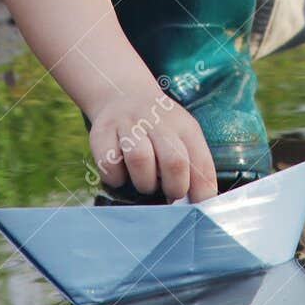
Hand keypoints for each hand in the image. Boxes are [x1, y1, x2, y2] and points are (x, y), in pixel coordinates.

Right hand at [87, 68, 218, 202]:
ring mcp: (129, 124)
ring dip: (144, 182)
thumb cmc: (159, 130)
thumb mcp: (182, 137)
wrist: (122, 94)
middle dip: (174, 188)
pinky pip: (109, 164)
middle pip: (174, 162)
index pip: (202, 164)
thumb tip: (195, 205)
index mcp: (185, 127)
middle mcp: (158, 121)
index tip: (196, 210)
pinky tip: (121, 172)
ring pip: (140, 160)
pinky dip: (116, 177)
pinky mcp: (102, 132)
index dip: (201, 193)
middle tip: (169, 194)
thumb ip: (192, 168)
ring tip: (145, 182)